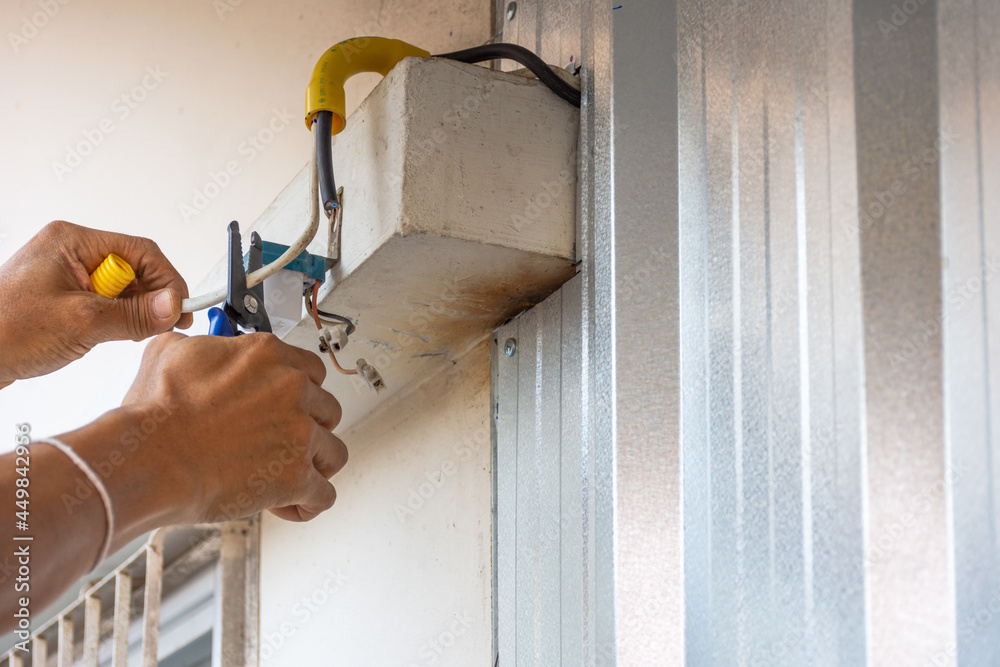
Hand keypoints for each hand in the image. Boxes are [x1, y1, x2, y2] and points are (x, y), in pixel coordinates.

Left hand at [0, 220, 192, 385]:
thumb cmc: (6, 331)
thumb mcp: (81, 323)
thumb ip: (134, 315)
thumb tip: (174, 307)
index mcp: (72, 242)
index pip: (141, 251)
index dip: (167, 280)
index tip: (182, 308)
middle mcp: (70, 253)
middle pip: (134, 269)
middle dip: (150, 298)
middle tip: (164, 325)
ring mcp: (66, 276)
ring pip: (121, 289)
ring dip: (130, 312)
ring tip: (126, 334)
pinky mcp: (63, 298)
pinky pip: (104, 304)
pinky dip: (114, 320)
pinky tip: (108, 336)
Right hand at [121, 332, 346, 523]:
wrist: (149, 458)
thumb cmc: (155, 414)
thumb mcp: (168, 353)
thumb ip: (198, 344)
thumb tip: (194, 344)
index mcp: (267, 356)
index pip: (311, 371)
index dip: (298, 394)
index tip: (284, 408)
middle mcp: (292, 389)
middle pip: (327, 411)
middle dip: (307, 429)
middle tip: (280, 444)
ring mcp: (299, 433)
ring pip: (334, 452)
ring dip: (315, 465)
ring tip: (289, 475)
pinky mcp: (296, 476)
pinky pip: (324, 495)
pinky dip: (308, 504)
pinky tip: (288, 505)